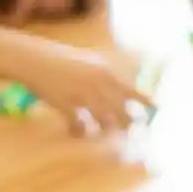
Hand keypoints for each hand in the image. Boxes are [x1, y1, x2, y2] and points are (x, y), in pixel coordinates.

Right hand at [17, 42, 152, 132]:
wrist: (34, 59)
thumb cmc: (63, 60)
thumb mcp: (91, 62)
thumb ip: (108, 76)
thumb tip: (126, 89)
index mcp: (106, 72)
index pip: (133, 91)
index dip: (147, 102)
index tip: (158, 110)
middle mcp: (99, 84)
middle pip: (123, 113)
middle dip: (127, 125)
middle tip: (125, 131)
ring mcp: (83, 95)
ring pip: (105, 123)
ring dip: (104, 131)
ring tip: (100, 132)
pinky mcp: (66, 105)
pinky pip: (80, 127)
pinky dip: (79, 132)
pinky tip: (75, 132)